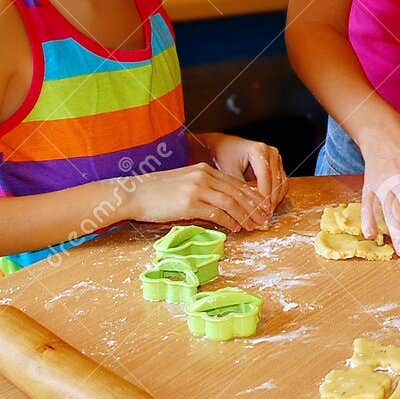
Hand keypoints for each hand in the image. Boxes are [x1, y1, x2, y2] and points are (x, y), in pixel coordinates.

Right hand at [124, 163, 271, 232]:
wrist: (134, 193)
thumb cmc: (158, 193)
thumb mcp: (186, 184)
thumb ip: (205, 190)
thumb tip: (225, 206)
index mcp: (205, 170)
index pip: (236, 184)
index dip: (252, 197)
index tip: (263, 208)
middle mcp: (204, 176)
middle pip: (238, 193)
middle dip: (255, 208)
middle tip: (265, 220)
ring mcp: (197, 188)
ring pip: (231, 203)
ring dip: (246, 217)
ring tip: (255, 226)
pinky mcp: (190, 203)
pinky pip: (217, 213)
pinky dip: (230, 222)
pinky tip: (236, 228)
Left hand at [208, 135, 286, 226]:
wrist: (226, 145)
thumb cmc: (225, 155)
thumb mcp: (228, 171)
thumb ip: (238, 187)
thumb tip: (244, 207)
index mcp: (259, 150)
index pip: (265, 176)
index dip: (264, 195)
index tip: (261, 210)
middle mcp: (271, 153)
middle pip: (277, 180)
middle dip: (272, 200)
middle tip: (265, 216)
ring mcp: (276, 158)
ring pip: (282, 183)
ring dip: (276, 200)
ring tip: (268, 214)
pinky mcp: (277, 165)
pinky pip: (282, 183)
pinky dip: (277, 195)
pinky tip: (269, 206)